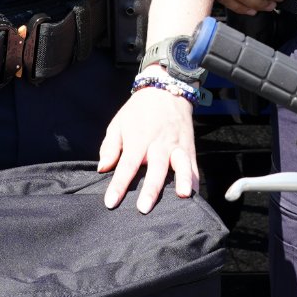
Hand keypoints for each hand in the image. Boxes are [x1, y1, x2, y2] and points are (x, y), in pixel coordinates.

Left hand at [98, 85, 197, 212]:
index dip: (119, 184)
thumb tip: (102, 168)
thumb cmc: (139, 110)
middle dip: (151, 189)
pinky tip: (193, 193)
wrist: (166, 89)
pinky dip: (194, 179)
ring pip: (181, 165)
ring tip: (182, 196)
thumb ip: (110, 147)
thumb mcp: (118, 123)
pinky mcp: (189, 147)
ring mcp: (177, 145)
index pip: (127, 165)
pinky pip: (193, 165)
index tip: (111, 202)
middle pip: (156, 168)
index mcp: (138, 138)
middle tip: (144, 208)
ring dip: (182, 180)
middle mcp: (159, 143)